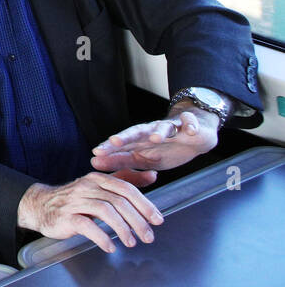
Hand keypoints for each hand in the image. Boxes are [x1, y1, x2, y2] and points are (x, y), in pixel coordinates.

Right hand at [17, 172, 163, 252]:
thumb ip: (125, 181)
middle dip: (137, 220)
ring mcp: (75, 201)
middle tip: (148, 236)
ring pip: (105, 211)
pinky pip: (86, 226)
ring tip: (131, 242)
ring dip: (122, 229)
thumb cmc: (74, 199)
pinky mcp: (66, 216)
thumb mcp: (98, 186)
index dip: (144, 205)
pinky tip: (110, 246)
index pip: (126, 189)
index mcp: (97, 179)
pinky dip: (101, 237)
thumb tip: (152, 176)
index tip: (157, 220)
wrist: (40, 205)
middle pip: (118, 201)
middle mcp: (87, 187)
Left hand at [91, 106, 217, 174]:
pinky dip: (190, 125)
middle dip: (126, 137)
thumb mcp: (143, 159)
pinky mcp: (189, 124)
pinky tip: (190, 130)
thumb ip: (121, 161)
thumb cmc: (165, 148)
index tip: (96, 153)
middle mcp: (151, 132)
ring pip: (163, 127)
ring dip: (159, 132)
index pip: (122, 143)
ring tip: (155, 138)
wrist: (193, 137)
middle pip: (137, 133)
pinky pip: (190, 123)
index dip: (110, 148)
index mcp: (139, 141)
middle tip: (114, 141)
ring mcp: (170, 127)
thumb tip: (94, 163)